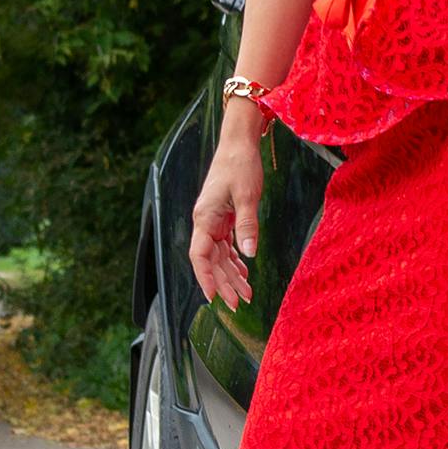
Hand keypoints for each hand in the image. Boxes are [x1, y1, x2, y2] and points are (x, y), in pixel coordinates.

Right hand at [190, 129, 264, 304]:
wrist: (238, 144)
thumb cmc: (240, 165)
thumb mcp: (247, 195)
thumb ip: (247, 226)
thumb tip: (248, 255)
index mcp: (204, 218)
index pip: (199, 256)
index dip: (205, 278)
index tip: (214, 297)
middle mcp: (205, 222)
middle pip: (210, 261)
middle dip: (224, 284)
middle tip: (238, 304)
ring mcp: (213, 220)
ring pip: (219, 256)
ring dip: (231, 275)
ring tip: (246, 294)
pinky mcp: (223, 217)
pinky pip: (225, 245)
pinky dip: (234, 260)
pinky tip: (244, 272)